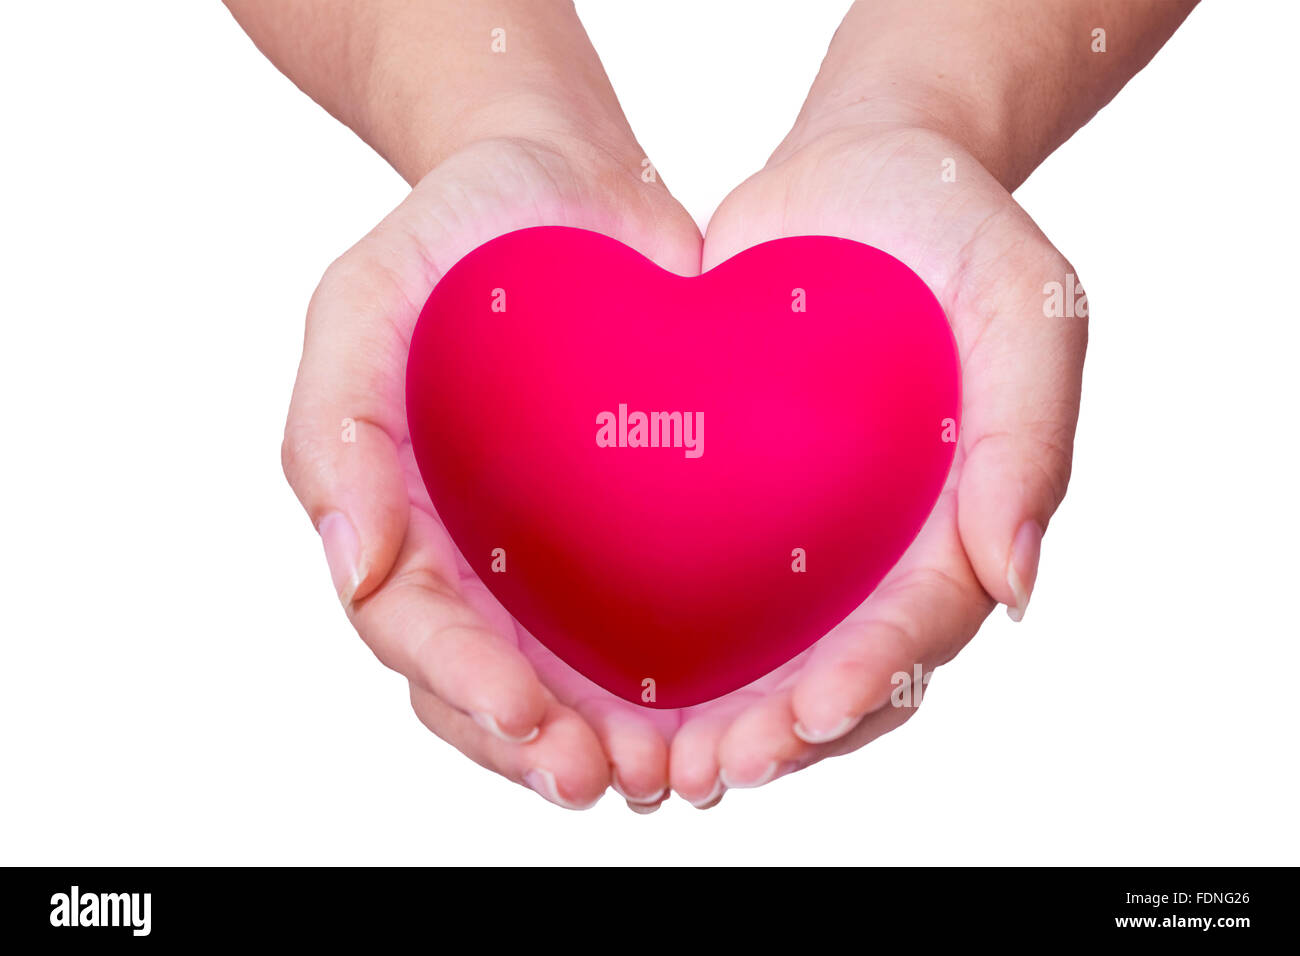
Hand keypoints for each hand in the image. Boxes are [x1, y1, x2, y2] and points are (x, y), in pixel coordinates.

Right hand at [281, 133, 699, 809]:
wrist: (563, 180)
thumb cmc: (451, 237)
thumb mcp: (361, 303)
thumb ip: (334, 428)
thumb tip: (353, 569)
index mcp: (396, 519)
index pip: (416, 633)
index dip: (466, 687)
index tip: (533, 721)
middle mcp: (472, 554)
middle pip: (486, 684)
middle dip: (536, 744)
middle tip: (604, 777)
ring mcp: (551, 550)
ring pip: (566, 678)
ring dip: (606, 739)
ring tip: (668, 773)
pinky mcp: (633, 530)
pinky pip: (647, 620)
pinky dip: (675, 680)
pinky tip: (723, 708)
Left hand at [665, 119, 1086, 804]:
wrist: (864, 166)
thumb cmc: (955, 229)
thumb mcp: (1024, 306)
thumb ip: (1032, 438)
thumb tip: (1020, 586)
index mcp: (962, 516)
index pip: (923, 622)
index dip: (870, 677)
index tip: (809, 717)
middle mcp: (886, 541)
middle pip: (844, 665)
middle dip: (785, 730)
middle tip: (715, 769)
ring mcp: (813, 527)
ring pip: (772, 650)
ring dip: (722, 716)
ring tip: (655, 764)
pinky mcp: (741, 493)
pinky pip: (707, 580)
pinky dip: (674, 641)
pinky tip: (612, 680)